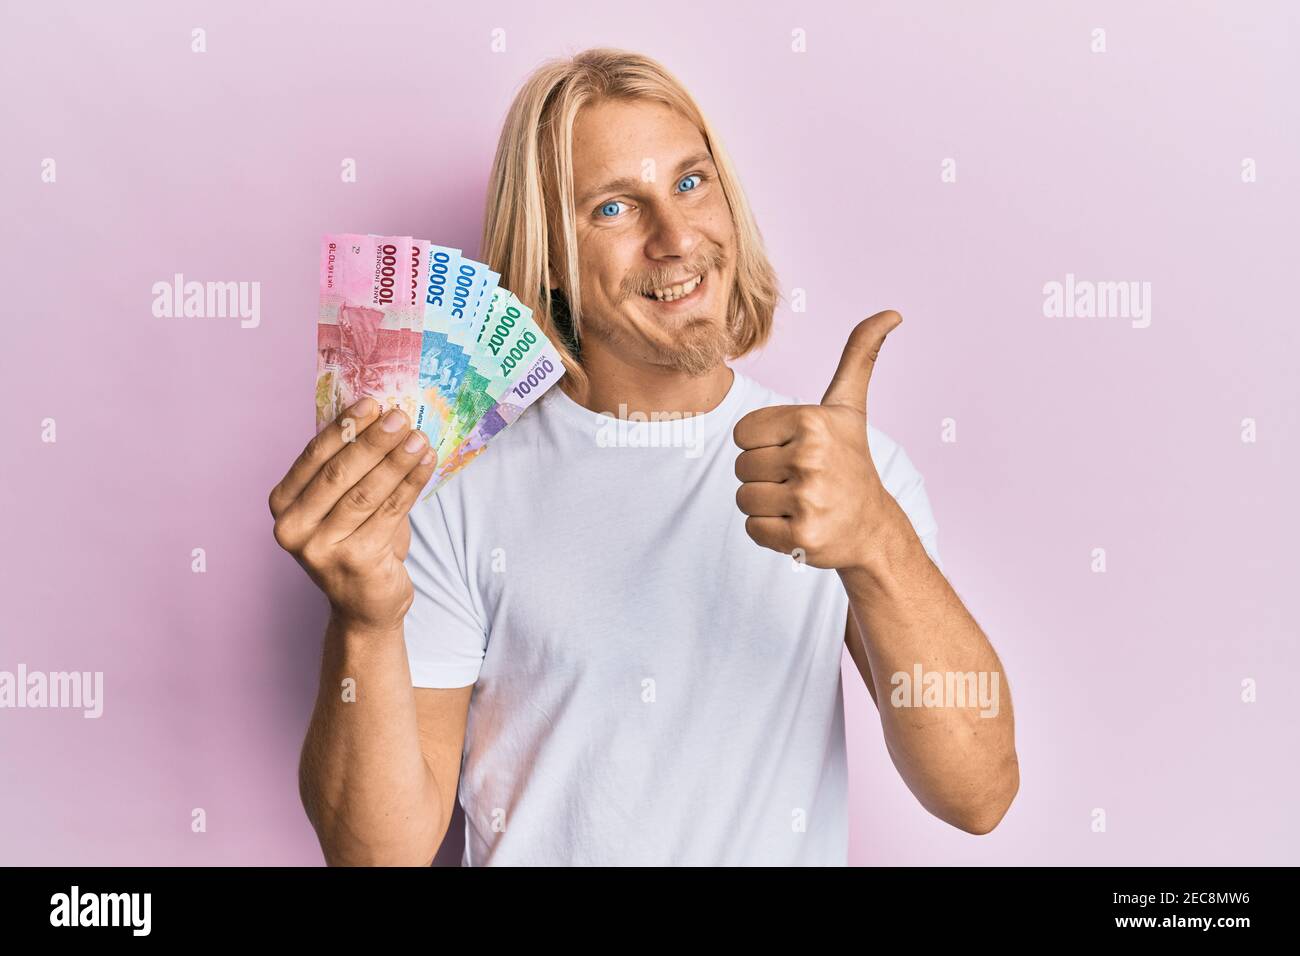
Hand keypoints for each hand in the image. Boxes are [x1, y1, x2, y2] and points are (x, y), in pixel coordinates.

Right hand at [269, 399, 437, 632]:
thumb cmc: (357, 543)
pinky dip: (411, 483)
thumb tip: (378, 414)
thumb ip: (350, 466)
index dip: (344, 427)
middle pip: (339, 473)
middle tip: (400, 417)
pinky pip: (389, 512)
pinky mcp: (354, 562)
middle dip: (373, 441)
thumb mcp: (343, 503)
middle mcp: (292, 528)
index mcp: (283, 504)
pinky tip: (426, 463)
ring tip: (419, 438)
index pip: (313, 457)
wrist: (366, 605)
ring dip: (396, 461)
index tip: (372, 403)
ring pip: (366, 493)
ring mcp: (320, 549)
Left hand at [733, 310, 903, 570]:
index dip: (762, 445)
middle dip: (764, 476)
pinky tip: (799, 524)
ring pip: (744, 498)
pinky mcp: (801, 536)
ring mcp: (807, 499)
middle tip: (801, 481)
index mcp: (811, 421)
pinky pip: (752, 529)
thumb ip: (858, 357)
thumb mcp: (850, 408)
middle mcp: (810, 457)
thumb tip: (891, 313)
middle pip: (741, 466)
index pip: (742, 433)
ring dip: (765, 505)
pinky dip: (769, 533)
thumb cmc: (851, 461)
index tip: (794, 451)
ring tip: (799, 502)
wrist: (873, 528)